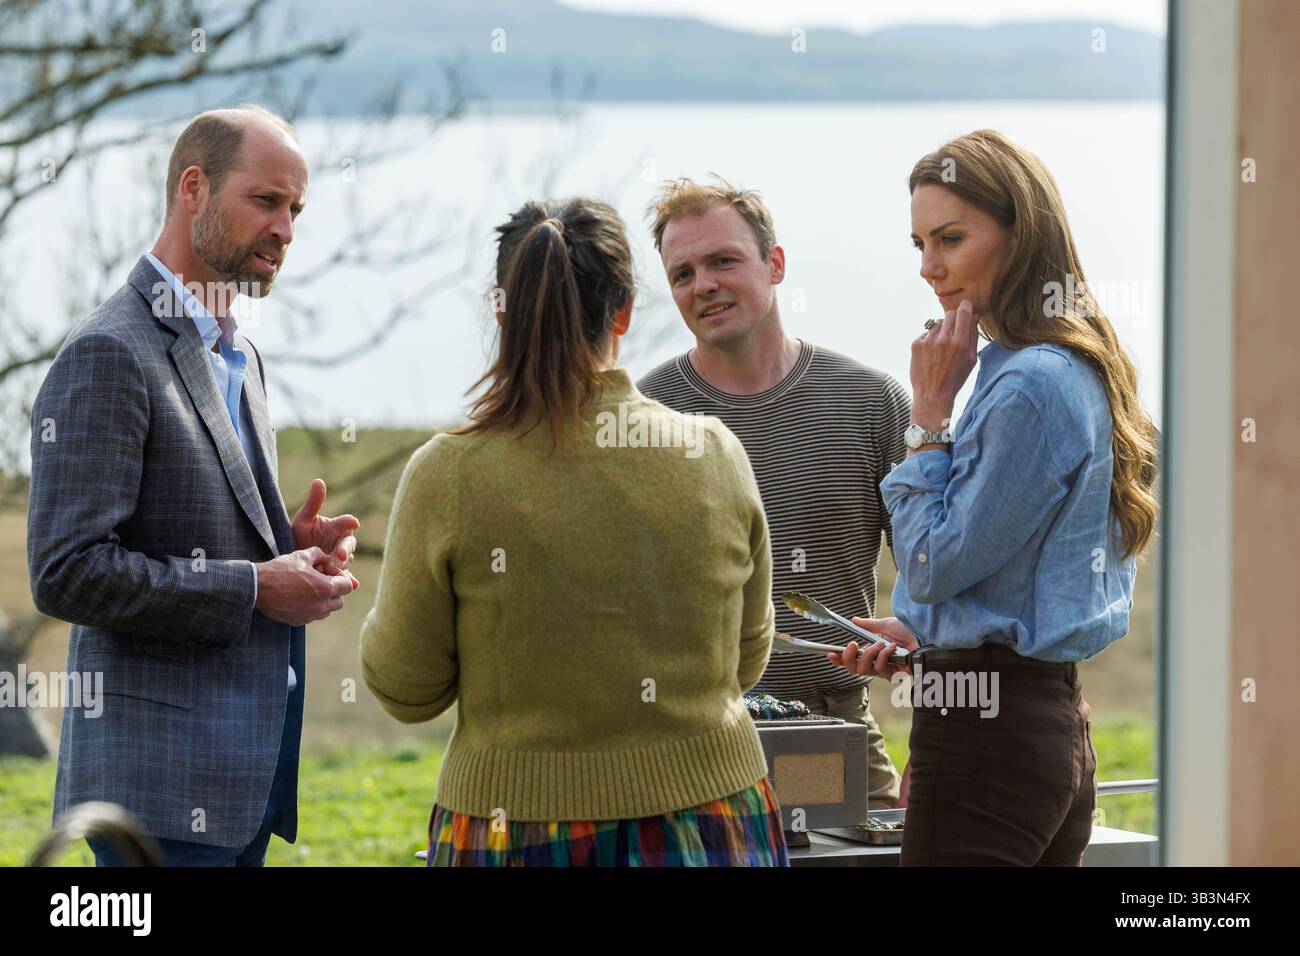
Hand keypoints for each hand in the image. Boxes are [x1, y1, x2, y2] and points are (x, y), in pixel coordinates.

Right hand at [254, 547, 357, 626]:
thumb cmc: (280, 570)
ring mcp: (310, 616)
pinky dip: (311, 608)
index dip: (341, 578)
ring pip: (327, 610)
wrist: (256, 587)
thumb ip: (319, 555)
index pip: (347, 586)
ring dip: (324, 601)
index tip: (329, 573)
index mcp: (325, 588)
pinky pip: (313, 616)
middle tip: (321, 581)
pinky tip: (299, 598)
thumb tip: (325, 557)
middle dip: (334, 591)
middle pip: (339, 601)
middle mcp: (320, 605)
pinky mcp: (299, 622)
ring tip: (309, 589)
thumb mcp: (301, 556)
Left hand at [292, 478, 359, 588]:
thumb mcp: (304, 520)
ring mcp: (342, 558)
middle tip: (341, 554)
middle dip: (346, 548)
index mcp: (337, 527)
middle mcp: (343, 542)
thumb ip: (313, 503)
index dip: (349, 522)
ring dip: (343, 566)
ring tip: (336, 570)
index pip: (346, 522)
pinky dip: (349, 580)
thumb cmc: (301, 536)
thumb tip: (318, 481)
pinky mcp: (339, 573)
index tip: (353, 523)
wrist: (296, 560)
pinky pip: (346, 575)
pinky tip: (351, 584)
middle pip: (350, 544)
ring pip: (347, 561)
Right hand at [825, 616, 919, 679]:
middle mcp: (877, 664)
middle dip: (850, 657)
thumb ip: (868, 626)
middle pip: (854, 670)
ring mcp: (887, 671)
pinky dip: (884, 657)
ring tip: (881, 643)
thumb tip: (854, 620)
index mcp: (872, 653)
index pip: (851, 660)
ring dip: (871, 654)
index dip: (839, 659)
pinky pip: (882, 671)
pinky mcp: (897, 675)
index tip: (829, 653)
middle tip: (852, 645)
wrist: (926, 634)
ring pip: (866, 670)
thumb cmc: (909, 631)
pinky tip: (892, 648)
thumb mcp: (885, 625)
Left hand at [910, 298, 980, 428]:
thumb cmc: (955, 379)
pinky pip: (926, 333)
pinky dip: (930, 339)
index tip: (966, 306)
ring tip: (942, 348)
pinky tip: (932, 353)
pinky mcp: (916, 344)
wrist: (932, 395)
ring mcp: (927, 341)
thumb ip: (973, 335)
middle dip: (954, 317)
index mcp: (959, 343)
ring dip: (942, 330)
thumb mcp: (970, 359)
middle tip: (955, 329)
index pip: (963, 313)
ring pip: (937, 323)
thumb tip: (975, 316)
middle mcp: (942, 340)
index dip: (966, 306)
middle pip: (949, 314)